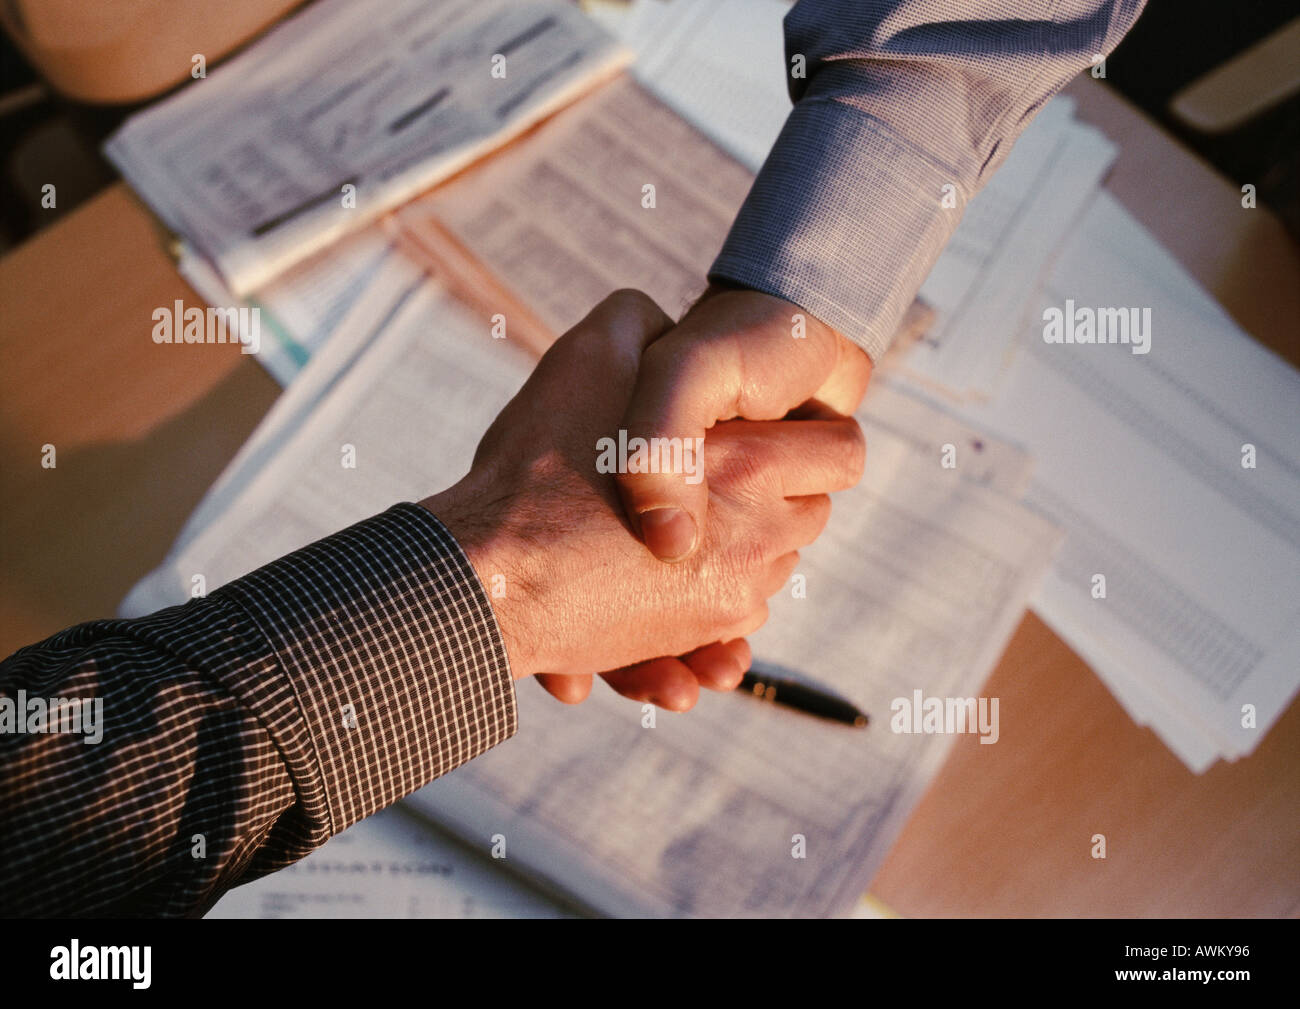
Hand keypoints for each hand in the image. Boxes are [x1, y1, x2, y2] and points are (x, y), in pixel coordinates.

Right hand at [420, 290, 863, 706]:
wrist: (487, 583)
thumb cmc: (538, 469)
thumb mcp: (592, 353)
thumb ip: (643, 322)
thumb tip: (666, 319)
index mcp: (751, 467)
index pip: (839, 451)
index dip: (804, 432)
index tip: (758, 429)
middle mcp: (758, 543)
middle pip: (803, 514)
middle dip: (767, 494)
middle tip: (708, 473)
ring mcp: (728, 604)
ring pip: (763, 570)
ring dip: (732, 550)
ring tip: (669, 529)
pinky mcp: (690, 645)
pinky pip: (725, 627)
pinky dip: (701, 605)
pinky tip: (657, 585)